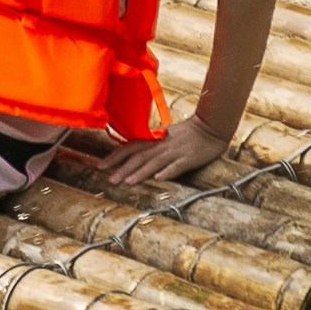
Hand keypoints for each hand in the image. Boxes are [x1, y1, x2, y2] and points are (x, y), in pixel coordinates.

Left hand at [80, 120, 222, 193]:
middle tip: (110, 181)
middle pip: (139, 157)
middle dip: (123, 169)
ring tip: (128, 182)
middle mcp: (161, 146)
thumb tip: (131, 153)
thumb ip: (149, 144)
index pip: (130, 148)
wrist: (209, 127)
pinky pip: (177, 166)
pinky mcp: (189, 158)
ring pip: (154, 163)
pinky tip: (158, 179)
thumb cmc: (186, 133)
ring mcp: (174, 152)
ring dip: (140, 172)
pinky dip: (167, 172)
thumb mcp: (164, 136)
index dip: (115, 157)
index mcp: (154, 140)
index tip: (101, 166)